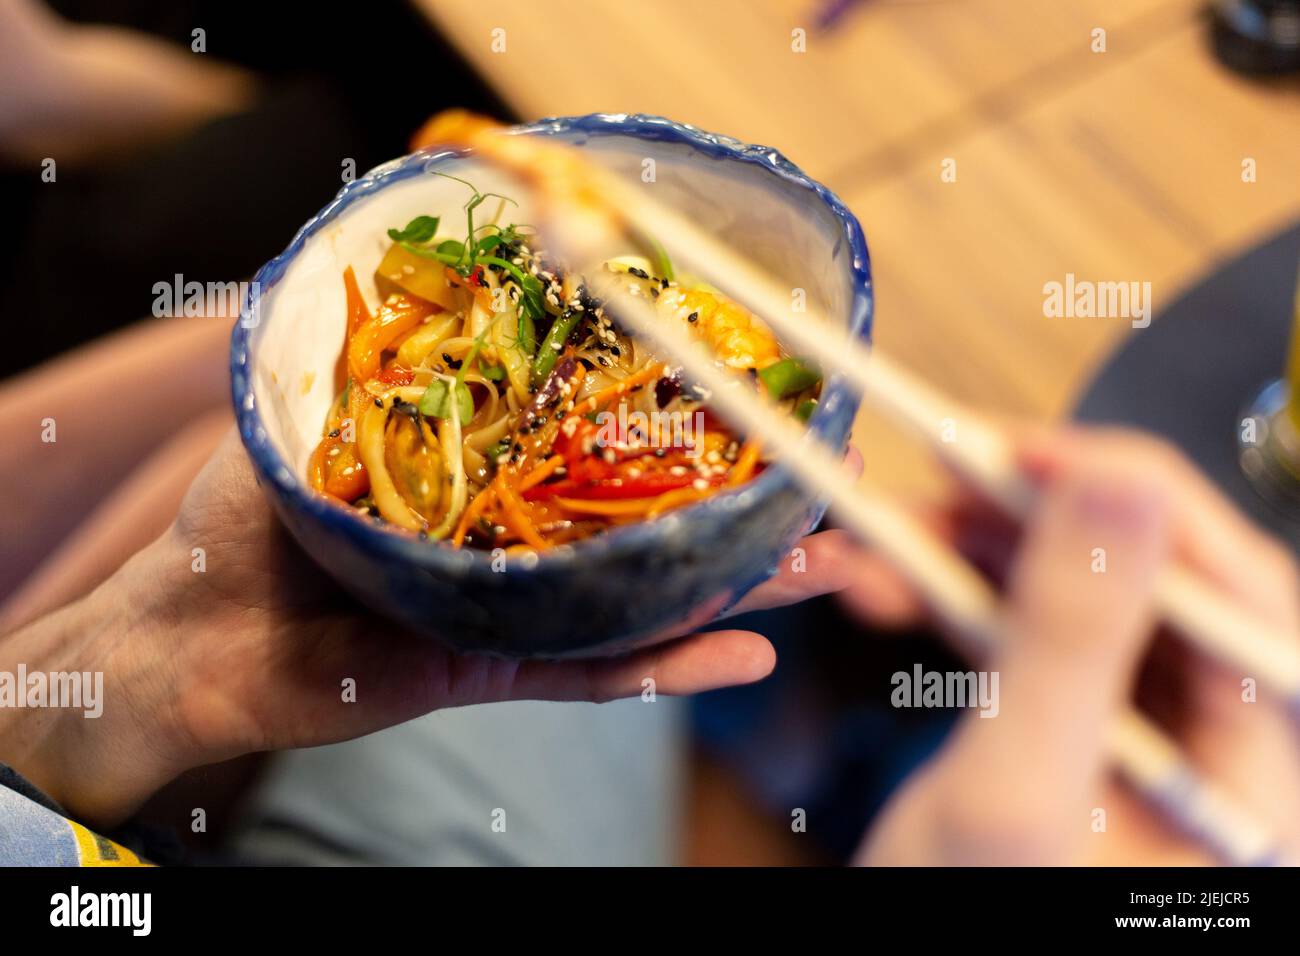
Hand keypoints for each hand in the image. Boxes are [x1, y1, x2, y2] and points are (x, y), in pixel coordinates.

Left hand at [0, 430, 862, 826]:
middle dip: (747, 507)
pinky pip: (592, 672)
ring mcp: (515, 608)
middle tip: (836, 487)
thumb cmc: (241, 515)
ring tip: (833, 565)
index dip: (686, 420)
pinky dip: (669, 665)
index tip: (760, 391)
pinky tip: (749, 653)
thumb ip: (387, 354)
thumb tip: (450, 273)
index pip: (607, 441)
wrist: (184, 633)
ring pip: (646, 597)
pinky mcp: (493, 668)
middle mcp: (520, 539)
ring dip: (742, 584)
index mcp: (490, 472)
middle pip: (651, 521)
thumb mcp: (316, 407)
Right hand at [851, 428, 1299, 864]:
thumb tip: (1118, 483)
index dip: (1135, 499)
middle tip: (941, 481)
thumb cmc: (962, 930)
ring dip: (979, 553)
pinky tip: (894, 587)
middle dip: (1031, 522)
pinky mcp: (1065, 734)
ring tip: (889, 538)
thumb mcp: (1017, 792)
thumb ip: (1072, 640)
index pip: (1231, 595)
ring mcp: (1133, 741)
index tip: (1025, 451)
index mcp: (1247, 779)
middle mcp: (1206, 752)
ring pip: (1076, 597)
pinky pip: (1028, 635)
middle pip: (1145, 584)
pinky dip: (959, 599)